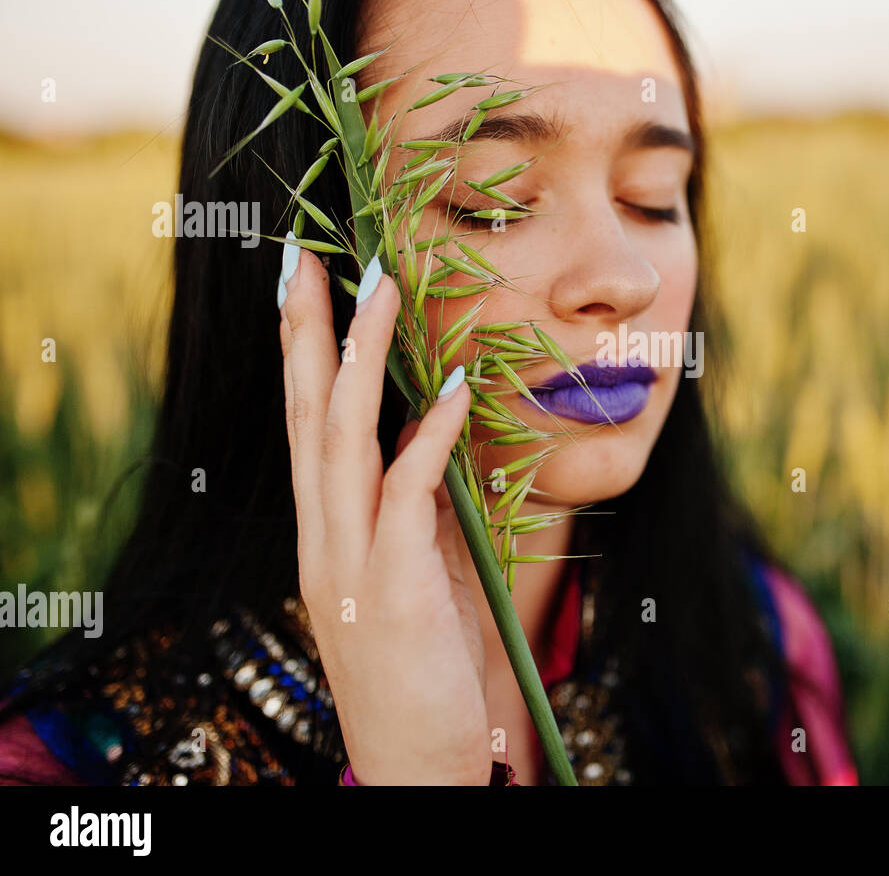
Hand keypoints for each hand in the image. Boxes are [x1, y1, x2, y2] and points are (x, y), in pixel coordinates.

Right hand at [278, 246, 489, 784]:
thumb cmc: (420, 669)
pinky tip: (451, 385)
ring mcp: (350, 563)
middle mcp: (324, 538)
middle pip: (309, 416)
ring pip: (344, 440)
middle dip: (310, 332)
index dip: (305, 352)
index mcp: (326, 530)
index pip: (309, 424)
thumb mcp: (414, 572)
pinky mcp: (391, 590)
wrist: (415, 764)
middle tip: (313, 257)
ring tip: (379, 285)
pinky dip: (427, 435)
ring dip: (362, 358)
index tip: (307, 283)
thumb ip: (412, 505)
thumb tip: (426, 434)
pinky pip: (405, 495)